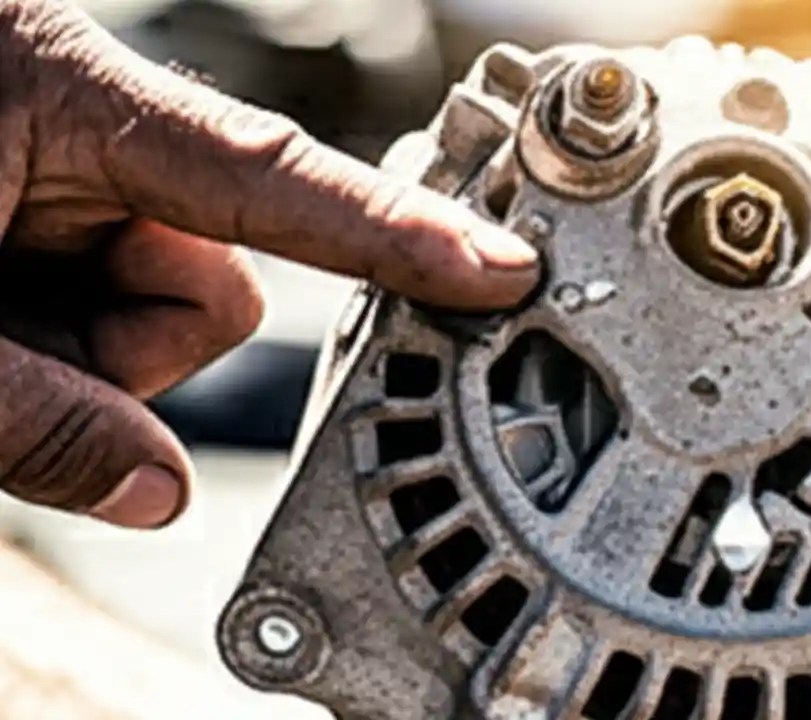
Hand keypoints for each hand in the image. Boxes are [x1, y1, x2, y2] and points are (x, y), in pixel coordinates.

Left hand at [0, 0, 538, 527]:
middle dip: (132, 343)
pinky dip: (69, 338)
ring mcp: (72, 164)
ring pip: (173, 300)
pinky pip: (123, 295)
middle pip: (212, 277)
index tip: (501, 267)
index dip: (397, 231)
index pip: (275, 176)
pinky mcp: (56, 200)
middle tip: (11, 348)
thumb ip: (40, 421)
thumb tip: (162, 493)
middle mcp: (88, 121)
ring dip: (93, 349)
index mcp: (63, 92)